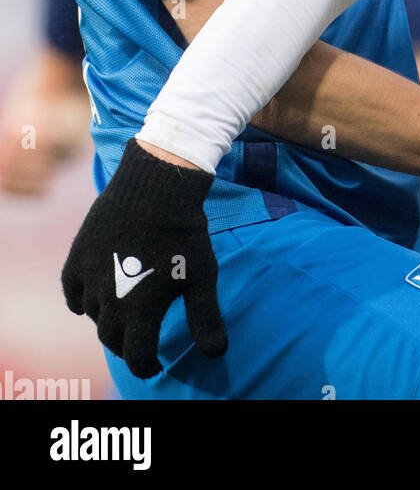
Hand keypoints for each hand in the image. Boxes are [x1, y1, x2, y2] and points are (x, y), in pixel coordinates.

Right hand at [61, 139, 226, 378]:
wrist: (156, 184)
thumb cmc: (184, 232)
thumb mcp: (202, 276)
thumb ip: (205, 319)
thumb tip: (215, 354)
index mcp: (140, 309)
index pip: (137, 357)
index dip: (147, 366)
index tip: (155, 365)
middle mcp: (109, 299)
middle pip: (113, 339)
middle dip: (128, 345)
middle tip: (141, 340)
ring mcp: (90, 277)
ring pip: (94, 316)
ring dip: (109, 320)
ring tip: (125, 314)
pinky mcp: (77, 257)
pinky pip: (73, 293)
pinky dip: (82, 301)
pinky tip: (97, 297)